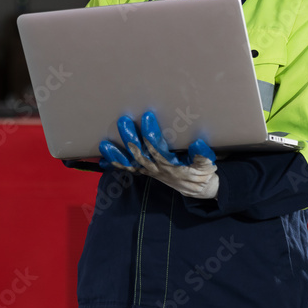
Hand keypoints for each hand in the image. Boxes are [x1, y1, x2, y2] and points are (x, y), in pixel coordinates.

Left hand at [99, 111, 218, 199]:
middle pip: (140, 154)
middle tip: (123, 121)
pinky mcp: (144, 171)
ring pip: (129, 164)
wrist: (197, 189)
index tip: (147, 117)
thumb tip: (197, 142)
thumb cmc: (202, 171)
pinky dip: (114, 165)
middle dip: (130, 138)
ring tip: (103, 144)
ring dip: (116, 154)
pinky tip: (101, 161)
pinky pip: (127, 170)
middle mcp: (157, 169)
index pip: (158, 149)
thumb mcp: (207, 164)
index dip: (151, 134)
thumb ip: (202, 154)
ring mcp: (149, 171)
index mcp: (171, 165)